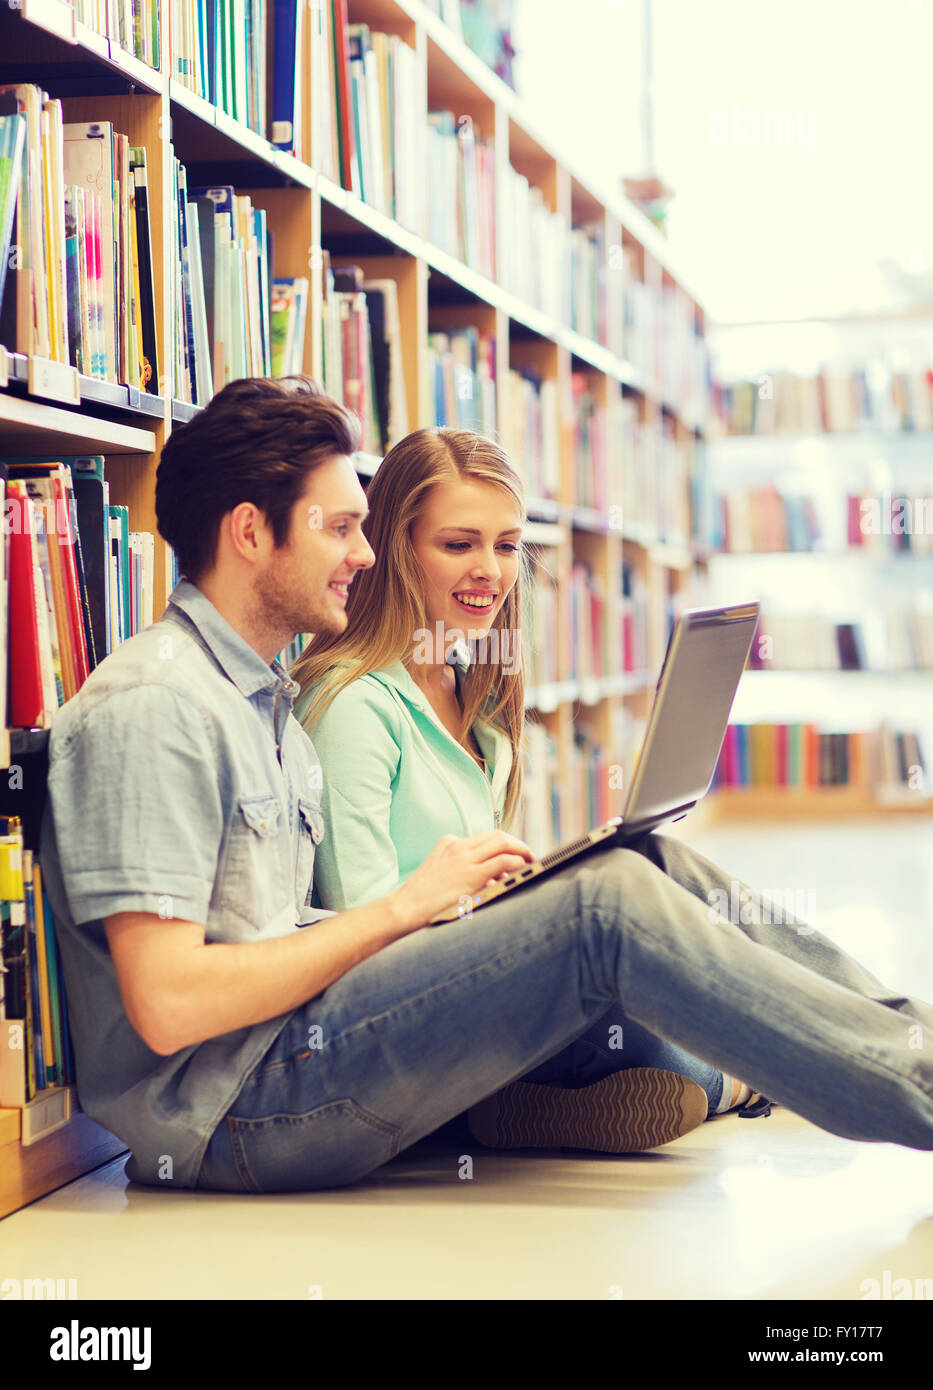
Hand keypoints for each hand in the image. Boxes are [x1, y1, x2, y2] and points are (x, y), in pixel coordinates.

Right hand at [390, 830, 534, 929]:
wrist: (405, 909)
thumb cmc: (422, 899)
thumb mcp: (440, 874)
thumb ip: (463, 871)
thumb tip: (493, 877)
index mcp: (449, 843)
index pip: (484, 837)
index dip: (503, 845)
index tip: (513, 853)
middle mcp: (457, 846)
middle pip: (496, 835)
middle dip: (516, 843)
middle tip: (528, 854)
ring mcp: (464, 858)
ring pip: (502, 842)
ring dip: (521, 850)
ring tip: (530, 861)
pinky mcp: (471, 874)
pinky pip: (502, 861)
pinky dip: (516, 862)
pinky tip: (522, 868)